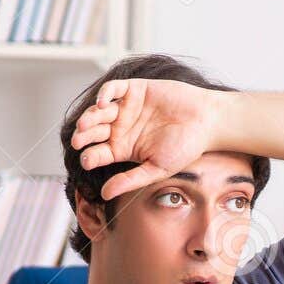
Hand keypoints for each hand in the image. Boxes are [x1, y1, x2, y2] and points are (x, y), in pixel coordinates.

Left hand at [70, 77, 226, 201]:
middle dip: (84, 135)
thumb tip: (105, 194)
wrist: (205, 122)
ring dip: (90, 117)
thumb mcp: (156, 169)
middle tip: (78, 141)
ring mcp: (127, 108)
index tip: (86, 161)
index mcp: (125, 148)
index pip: (100, 152)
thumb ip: (131, 179)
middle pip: (94, 131)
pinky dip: (104, 95)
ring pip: (99, 111)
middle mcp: (122, 128)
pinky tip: (101, 105)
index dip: (90, 156)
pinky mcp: (134, 89)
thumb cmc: (185, 148)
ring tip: (85, 125)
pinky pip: (113, 89)